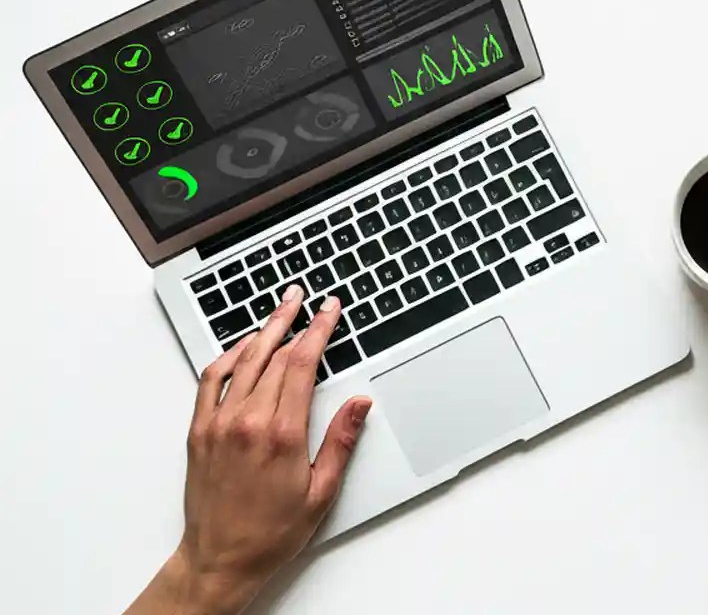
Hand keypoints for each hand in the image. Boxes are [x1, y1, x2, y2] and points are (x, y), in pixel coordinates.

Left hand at [144, 286, 371, 613]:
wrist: (220, 559)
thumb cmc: (271, 532)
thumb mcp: (322, 492)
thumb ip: (341, 442)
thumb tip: (360, 405)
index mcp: (282, 435)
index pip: (302, 365)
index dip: (318, 331)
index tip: (328, 310)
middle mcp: (247, 422)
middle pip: (273, 355)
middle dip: (293, 321)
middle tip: (305, 298)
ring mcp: (219, 424)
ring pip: (242, 361)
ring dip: (263, 330)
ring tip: (279, 309)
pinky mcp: (199, 432)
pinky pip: (211, 381)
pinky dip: (227, 357)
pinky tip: (241, 346)